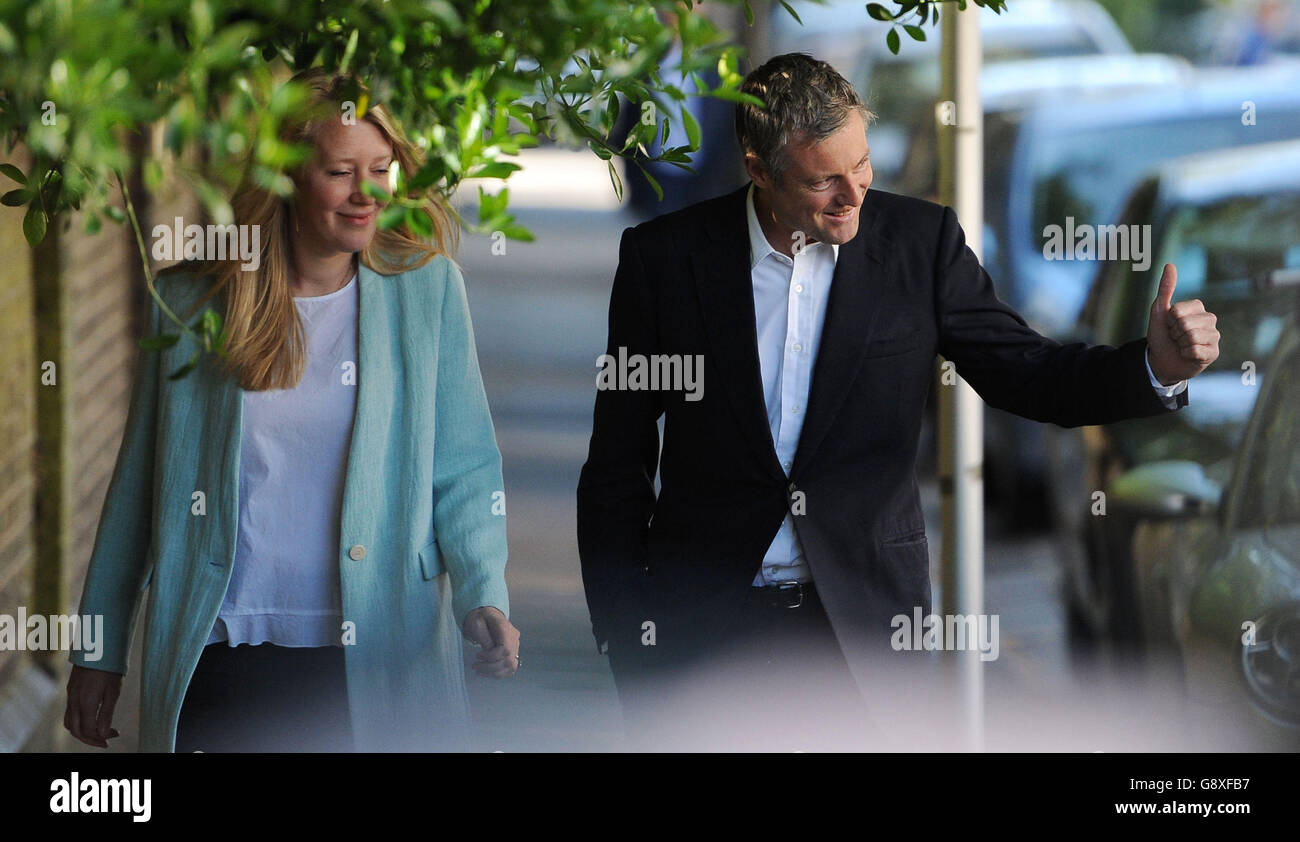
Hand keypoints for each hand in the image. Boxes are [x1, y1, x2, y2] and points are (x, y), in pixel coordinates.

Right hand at [64, 665, 122, 748]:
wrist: (98, 647)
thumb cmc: (110, 669)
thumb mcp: (113, 692)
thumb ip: (106, 714)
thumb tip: (102, 733)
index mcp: (85, 703)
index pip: (88, 730)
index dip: (100, 737)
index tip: (114, 735)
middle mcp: (74, 701)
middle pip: (75, 730)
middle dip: (90, 739)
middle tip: (105, 740)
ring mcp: (70, 695)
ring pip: (70, 722)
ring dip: (82, 731)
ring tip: (99, 731)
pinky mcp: (71, 690)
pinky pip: (70, 712)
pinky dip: (79, 721)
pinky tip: (92, 718)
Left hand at [463, 606, 520, 677]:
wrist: (486, 616)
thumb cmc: (480, 618)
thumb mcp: (477, 623)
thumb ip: (483, 637)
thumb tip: (488, 651)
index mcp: (506, 628)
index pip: (506, 648)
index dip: (492, 656)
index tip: (478, 655)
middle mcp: (514, 638)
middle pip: (509, 660)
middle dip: (491, 667)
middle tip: (475, 666)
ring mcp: (515, 646)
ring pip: (511, 666)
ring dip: (494, 672)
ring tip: (480, 670)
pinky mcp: (513, 653)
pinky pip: (510, 668)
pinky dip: (499, 673)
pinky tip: (487, 672)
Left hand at [1146, 263, 1219, 384]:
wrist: (1162, 361)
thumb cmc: (1162, 335)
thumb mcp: (1159, 311)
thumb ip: (1165, 288)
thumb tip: (1169, 265)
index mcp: (1198, 307)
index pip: (1178, 311)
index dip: (1169, 320)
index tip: (1170, 324)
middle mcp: (1210, 319)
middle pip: (1185, 324)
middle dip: (1174, 333)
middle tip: (1175, 337)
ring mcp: (1214, 336)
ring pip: (1192, 337)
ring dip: (1180, 344)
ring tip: (1181, 345)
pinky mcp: (1214, 353)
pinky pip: (1196, 351)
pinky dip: (1186, 354)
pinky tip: (1187, 355)